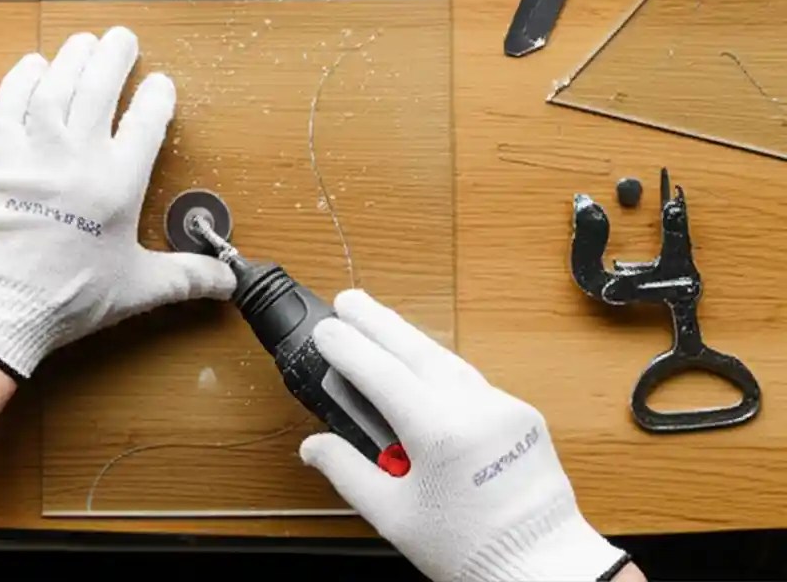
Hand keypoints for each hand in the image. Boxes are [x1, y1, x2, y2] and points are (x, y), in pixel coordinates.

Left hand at [0, 28, 235, 378]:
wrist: (1, 309)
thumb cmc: (68, 299)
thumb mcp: (138, 288)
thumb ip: (187, 277)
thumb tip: (227, 281)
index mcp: (118, 184)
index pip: (146, 121)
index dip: (157, 97)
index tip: (160, 84)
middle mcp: (78, 157)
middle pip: (100, 88)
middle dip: (115, 57)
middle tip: (122, 38)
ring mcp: (33, 152)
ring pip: (56, 86)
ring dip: (72, 59)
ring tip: (84, 43)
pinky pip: (7, 104)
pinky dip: (20, 80)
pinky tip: (33, 67)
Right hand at [300, 290, 628, 581]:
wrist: (542, 566)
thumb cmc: (470, 550)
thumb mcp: (393, 517)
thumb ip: (347, 471)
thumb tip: (315, 445)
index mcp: (440, 433)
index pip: (381, 373)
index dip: (348, 348)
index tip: (326, 330)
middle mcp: (475, 409)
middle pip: (416, 349)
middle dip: (378, 321)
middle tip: (348, 301)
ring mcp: (503, 408)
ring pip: (447, 360)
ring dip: (409, 340)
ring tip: (379, 326)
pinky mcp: (522, 416)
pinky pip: (472, 380)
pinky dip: (441, 368)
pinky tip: (423, 367)